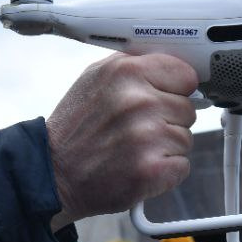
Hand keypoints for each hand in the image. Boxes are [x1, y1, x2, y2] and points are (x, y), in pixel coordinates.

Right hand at [47, 53, 197, 228]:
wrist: (54, 174)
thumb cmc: (75, 129)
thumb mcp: (95, 79)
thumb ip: (134, 66)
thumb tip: (172, 67)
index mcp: (126, 72)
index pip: (185, 75)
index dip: (175, 90)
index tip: (160, 99)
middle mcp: (138, 101)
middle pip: (188, 109)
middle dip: (168, 121)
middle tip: (136, 130)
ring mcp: (147, 137)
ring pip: (185, 139)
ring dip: (165, 147)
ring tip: (133, 149)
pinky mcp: (151, 170)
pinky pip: (182, 166)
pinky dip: (165, 171)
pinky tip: (138, 166)